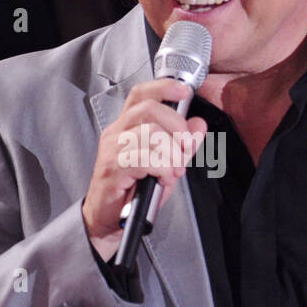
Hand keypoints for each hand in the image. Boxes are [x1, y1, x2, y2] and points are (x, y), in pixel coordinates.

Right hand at [82, 78, 206, 261]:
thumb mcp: (166, 164)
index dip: (164, 87)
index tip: (185, 91)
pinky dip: (162, 168)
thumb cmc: (133, 191)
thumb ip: (182, 144)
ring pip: (150, 134)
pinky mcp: (111, 168)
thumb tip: (198, 125)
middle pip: (149, 110)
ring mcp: (112, 149)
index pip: (141, 94)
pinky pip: (144, 158)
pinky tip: (164, 178)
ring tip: (174, 170)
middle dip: (177, 126)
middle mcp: (116, 133)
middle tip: (186, 148)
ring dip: (171, 154)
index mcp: (127, 126)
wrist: (108, 219)